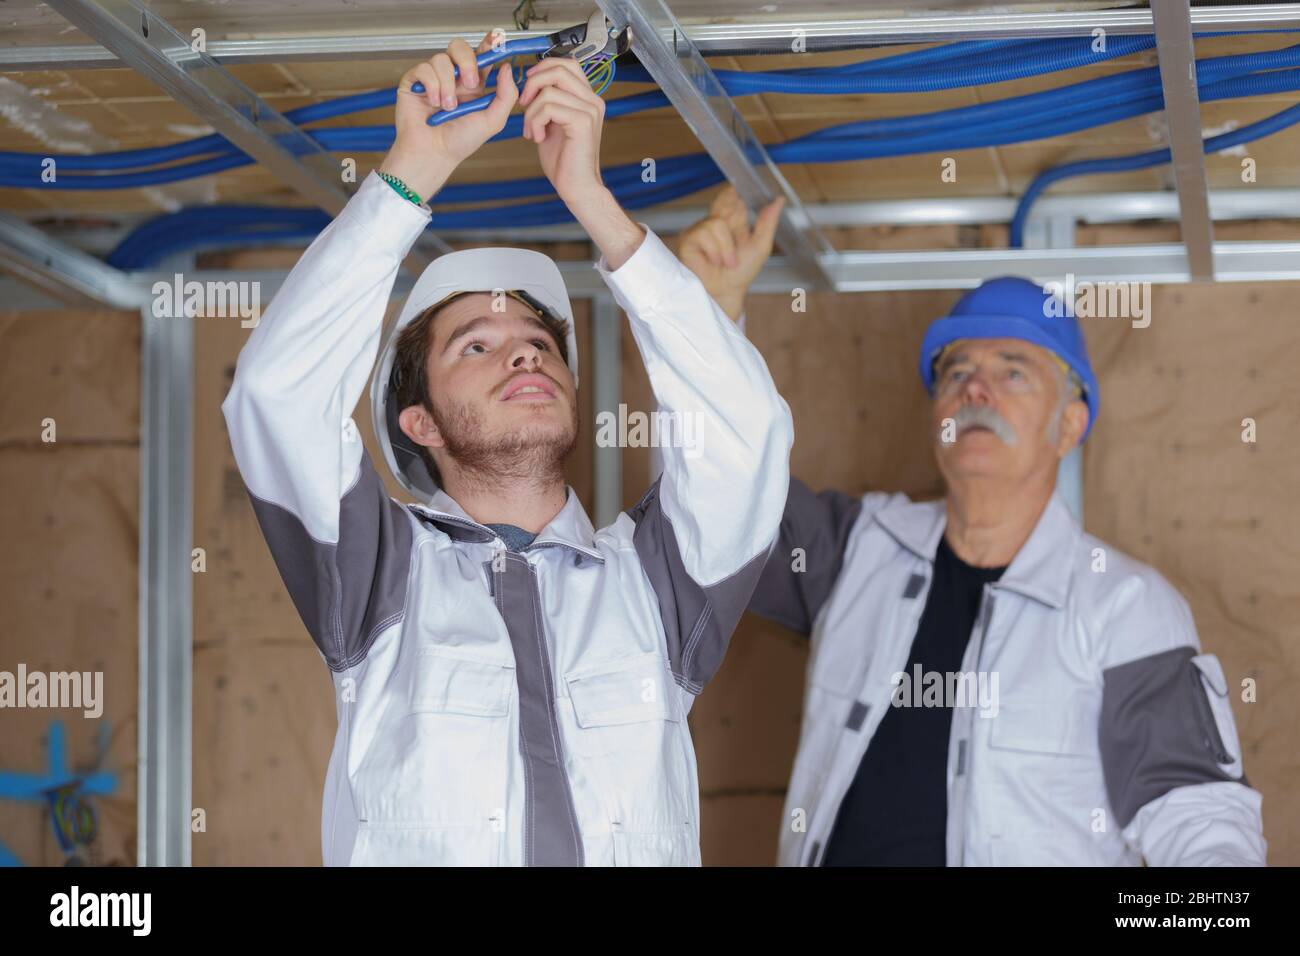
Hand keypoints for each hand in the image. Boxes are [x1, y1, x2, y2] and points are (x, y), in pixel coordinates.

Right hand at [379, 31, 518, 199]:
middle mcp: (453, 78)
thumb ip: (505, 95)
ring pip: (441, 59)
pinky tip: (433, 103)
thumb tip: (507, 67)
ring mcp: (433, 78)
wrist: (433, 154)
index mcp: (473, 84)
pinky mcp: (415, 81)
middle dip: (467, 61)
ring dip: (448, 85)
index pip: (481, 55)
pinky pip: (424, 68)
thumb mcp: (492, 121)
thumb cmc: (460, 142)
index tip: (496, 39)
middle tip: (470, 83)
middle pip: (459, 47)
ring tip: (447, 107)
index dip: (488, 43)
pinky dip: (431, 85)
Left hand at [518, 57, 606, 204]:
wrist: (576, 186)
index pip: (567, 64)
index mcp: (586, 98)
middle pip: (558, 69)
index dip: (543, 68)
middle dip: (533, 84)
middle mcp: (592, 100)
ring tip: (531, 130)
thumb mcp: (552, 122)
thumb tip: (532, 82)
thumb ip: (548, 101)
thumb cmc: (564, 160)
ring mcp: (590, 110)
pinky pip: (548, 107)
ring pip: (549, 90)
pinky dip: (535, 122)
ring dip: (531, 111)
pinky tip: (538, 138)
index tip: (528, 86)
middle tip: (523, 105)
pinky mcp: (583, 121)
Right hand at [676, 185, 783, 320]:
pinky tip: (714, 261)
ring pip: (716, 223)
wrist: (726, 292)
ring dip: (726, 247)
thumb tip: (779, 200)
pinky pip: (704, 234)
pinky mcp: (689, 239)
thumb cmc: (741, 273)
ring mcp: (700, 230)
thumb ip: (767, 222)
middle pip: (722, 202)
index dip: (734, 194)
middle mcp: (715, 222)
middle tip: (737, 235)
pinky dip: (715, 251)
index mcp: (732, 221)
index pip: (732, 198)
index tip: (737, 190)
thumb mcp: (760, 246)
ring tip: (727, 262)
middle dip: (731, 215)